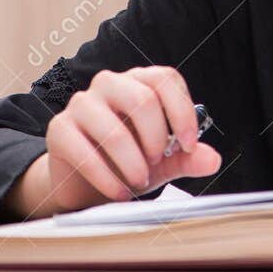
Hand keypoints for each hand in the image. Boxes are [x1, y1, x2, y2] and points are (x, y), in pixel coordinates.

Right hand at [9, 66, 220, 218]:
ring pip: (114, 130)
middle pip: (141, 100)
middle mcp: (109, 84)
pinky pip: (85, 152)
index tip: (189, 144)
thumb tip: (213, 159)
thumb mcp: (164, 161)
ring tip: (139, 181)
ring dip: (132, 163)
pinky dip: (108, 178)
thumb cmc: (128, 161)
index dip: (181, 111)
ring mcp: (81, 104)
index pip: (165, 79)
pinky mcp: (59, 130)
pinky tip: (120, 192)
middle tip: (157, 162)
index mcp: (139, 82)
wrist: (85, 183)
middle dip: (156, 139)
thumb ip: (188, 158)